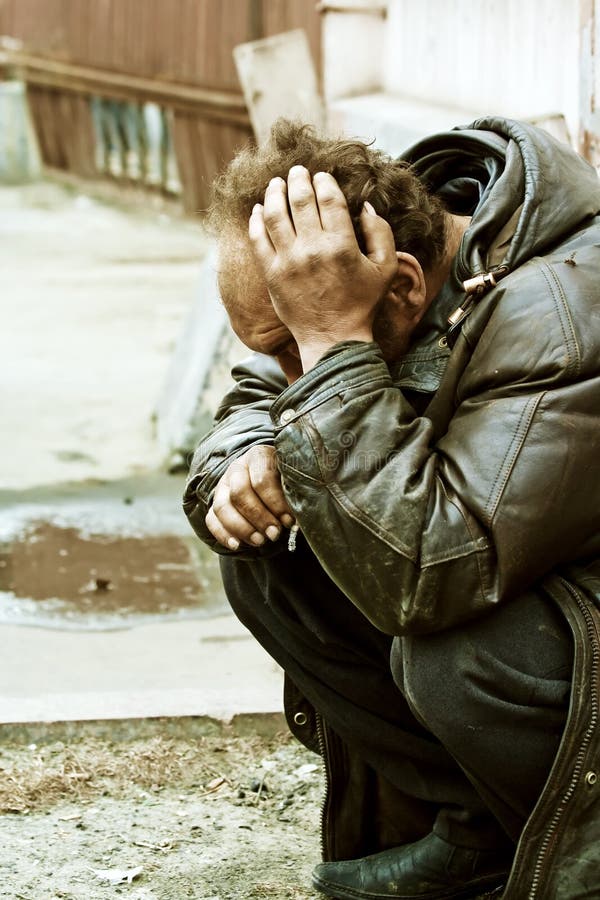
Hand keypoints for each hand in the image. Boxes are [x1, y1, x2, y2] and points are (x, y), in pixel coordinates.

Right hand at [205, 445, 293, 550]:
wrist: (271, 480)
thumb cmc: (286, 481)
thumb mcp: (292, 480)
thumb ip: (294, 494)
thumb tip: (295, 521)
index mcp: (258, 456)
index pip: (262, 479)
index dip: (275, 502)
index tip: (288, 520)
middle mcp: (237, 468)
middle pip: (239, 493)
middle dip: (259, 517)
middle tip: (274, 533)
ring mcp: (223, 486)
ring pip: (222, 507)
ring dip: (242, 528)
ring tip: (260, 541)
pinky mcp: (215, 503)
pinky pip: (211, 519)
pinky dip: (223, 534)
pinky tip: (237, 545)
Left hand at [249, 166, 397, 369]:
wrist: (333, 339)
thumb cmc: (362, 304)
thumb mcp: (386, 269)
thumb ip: (382, 234)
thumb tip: (366, 207)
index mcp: (342, 244)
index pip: (328, 198)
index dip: (323, 181)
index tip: (321, 176)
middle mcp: (313, 249)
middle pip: (300, 200)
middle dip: (298, 179)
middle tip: (297, 171)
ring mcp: (289, 261)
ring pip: (275, 214)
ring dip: (274, 192)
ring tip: (276, 183)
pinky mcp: (272, 274)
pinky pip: (258, 239)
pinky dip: (257, 220)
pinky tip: (259, 209)